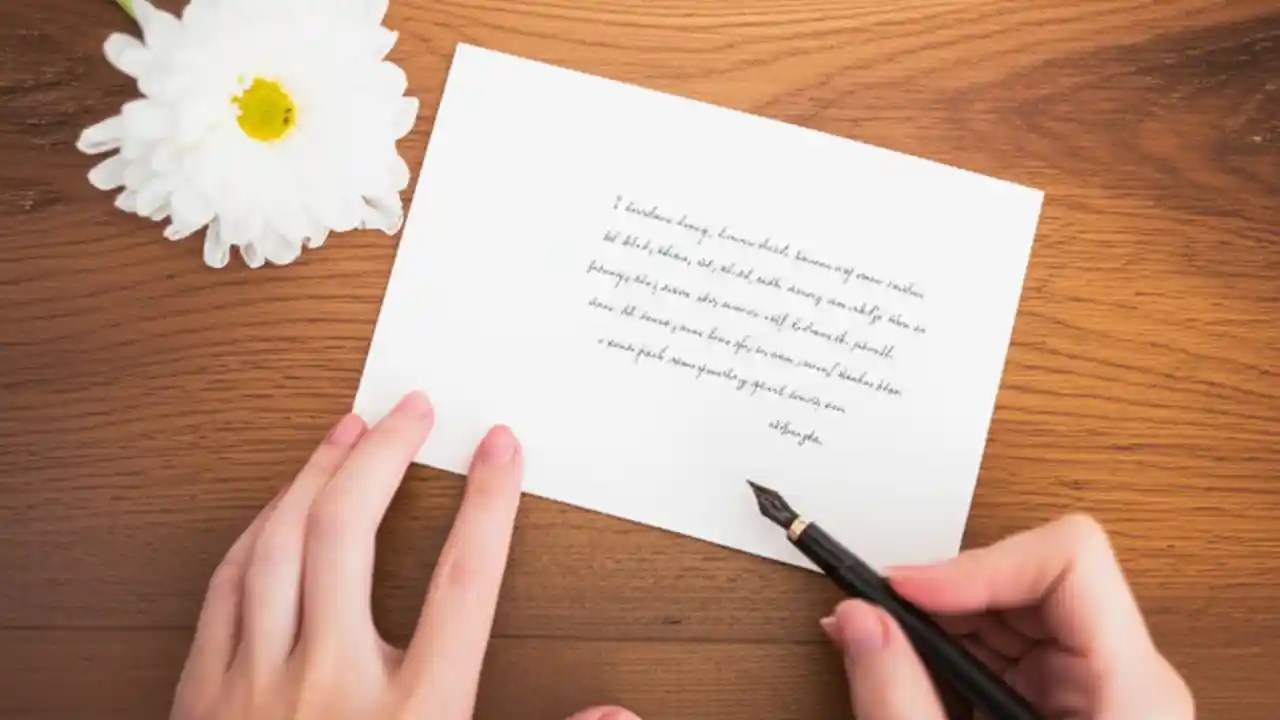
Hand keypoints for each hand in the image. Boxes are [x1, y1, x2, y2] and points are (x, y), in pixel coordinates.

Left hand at [172, 391, 640, 719]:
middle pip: (354, 534)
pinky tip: (280, 506)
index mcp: (414, 715)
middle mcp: (332, 686)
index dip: (489, 502)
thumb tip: (623, 717)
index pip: (462, 582)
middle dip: (389, 456)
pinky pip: (228, 587)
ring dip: (315, 475)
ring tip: (349, 429)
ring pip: (280, 545)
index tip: (502, 444)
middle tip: (415, 408)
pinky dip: (258, 532)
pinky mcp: (205, 695)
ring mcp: (259, 686)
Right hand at [820, 514, 1193, 719]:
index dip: (978, 561)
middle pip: (1034, 572)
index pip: (1070, 558)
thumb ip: (900, 698)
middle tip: (878, 614)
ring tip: (888, 647)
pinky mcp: (1076, 697)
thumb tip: (853, 619)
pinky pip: (1013, 642)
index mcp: (1129, 689)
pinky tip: (918, 671)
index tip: (907, 586)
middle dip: (947, 592)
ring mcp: (1106, 684)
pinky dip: (956, 648)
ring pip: (1016, 603)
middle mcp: (1129, 675)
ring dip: (944, 619)